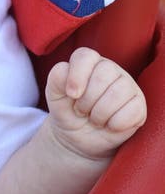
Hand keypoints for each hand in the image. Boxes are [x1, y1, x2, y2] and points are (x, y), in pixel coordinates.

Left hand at [45, 47, 146, 161]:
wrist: (77, 137)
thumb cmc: (67, 111)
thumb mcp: (54, 95)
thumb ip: (56, 78)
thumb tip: (66, 70)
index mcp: (89, 62)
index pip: (85, 56)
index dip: (77, 75)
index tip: (71, 95)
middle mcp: (110, 70)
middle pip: (103, 75)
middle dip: (87, 100)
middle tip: (81, 110)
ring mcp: (127, 86)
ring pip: (119, 92)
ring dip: (100, 113)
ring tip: (94, 118)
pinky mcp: (138, 105)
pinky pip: (132, 110)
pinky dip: (115, 123)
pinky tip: (109, 125)